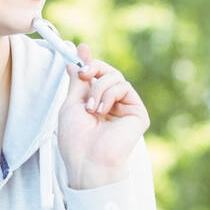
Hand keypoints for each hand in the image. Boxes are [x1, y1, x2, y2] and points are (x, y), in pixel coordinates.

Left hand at [56, 44, 149, 188]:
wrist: (88, 160)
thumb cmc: (76, 140)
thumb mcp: (71, 104)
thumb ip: (77, 81)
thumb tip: (76, 58)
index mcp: (96, 104)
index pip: (96, 77)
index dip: (90, 62)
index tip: (81, 49)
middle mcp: (112, 105)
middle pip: (107, 72)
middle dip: (93, 68)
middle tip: (83, 73)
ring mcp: (126, 108)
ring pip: (115, 77)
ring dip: (99, 87)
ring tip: (91, 108)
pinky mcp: (138, 113)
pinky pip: (125, 87)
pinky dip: (110, 94)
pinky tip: (102, 110)